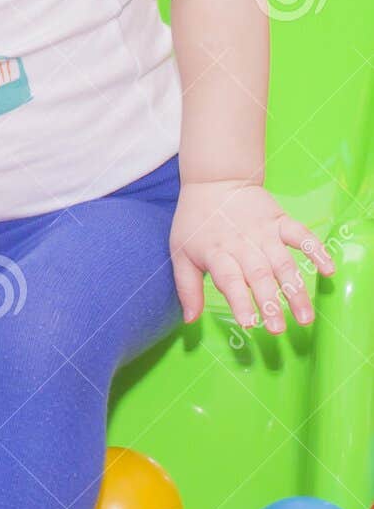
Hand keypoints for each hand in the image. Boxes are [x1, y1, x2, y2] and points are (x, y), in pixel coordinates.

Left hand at [170, 179, 335, 332]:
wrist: (214, 179)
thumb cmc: (196, 221)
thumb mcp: (181, 252)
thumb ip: (187, 288)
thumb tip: (189, 321)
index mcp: (217, 253)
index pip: (229, 279)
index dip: (238, 300)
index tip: (249, 323)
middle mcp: (242, 245)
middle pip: (259, 275)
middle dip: (270, 303)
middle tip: (279, 329)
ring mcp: (264, 233)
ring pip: (283, 263)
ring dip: (295, 290)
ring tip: (305, 316)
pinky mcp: (280, 221)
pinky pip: (301, 235)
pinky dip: (316, 250)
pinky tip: (328, 270)